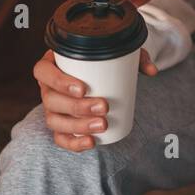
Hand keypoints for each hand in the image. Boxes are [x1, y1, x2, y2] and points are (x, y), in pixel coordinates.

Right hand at [34, 47, 158, 151]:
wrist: (99, 76)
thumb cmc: (101, 61)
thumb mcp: (116, 52)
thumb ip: (134, 57)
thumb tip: (152, 71)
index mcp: (51, 64)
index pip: (43, 72)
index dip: (59, 81)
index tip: (83, 88)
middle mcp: (47, 88)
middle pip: (51, 100)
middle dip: (77, 107)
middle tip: (104, 106)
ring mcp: (51, 109)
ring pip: (55, 121)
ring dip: (78, 126)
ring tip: (103, 124)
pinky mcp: (59, 126)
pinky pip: (60, 138)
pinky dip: (74, 143)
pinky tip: (91, 142)